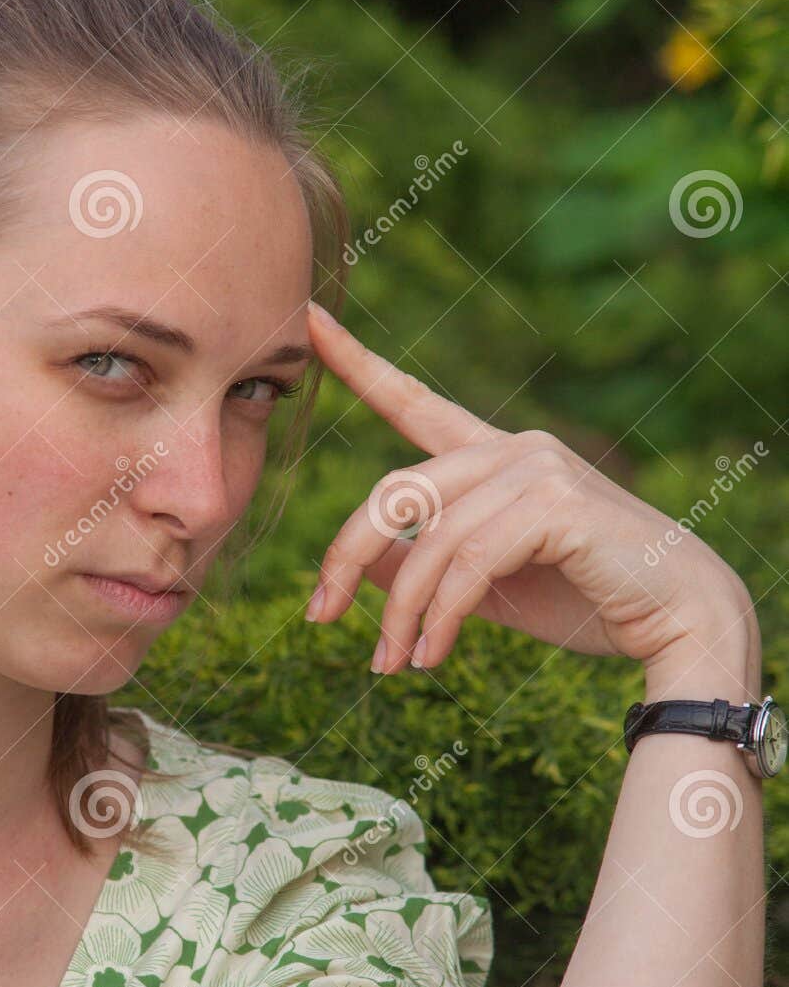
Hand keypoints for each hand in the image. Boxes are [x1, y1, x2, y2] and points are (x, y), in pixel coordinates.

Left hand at [303, 302, 753, 674]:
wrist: (679, 620)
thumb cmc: (588, 600)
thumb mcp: (488, 588)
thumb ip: (428, 569)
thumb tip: (361, 570)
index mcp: (495, 456)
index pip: (414, 403)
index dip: (359, 365)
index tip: (307, 322)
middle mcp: (513, 448)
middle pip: (395, 491)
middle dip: (345, 558)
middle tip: (317, 619)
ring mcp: (538, 469)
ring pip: (429, 538)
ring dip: (401, 611)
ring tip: (392, 664)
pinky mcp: (558, 505)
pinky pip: (469, 562)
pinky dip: (441, 616)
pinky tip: (431, 656)